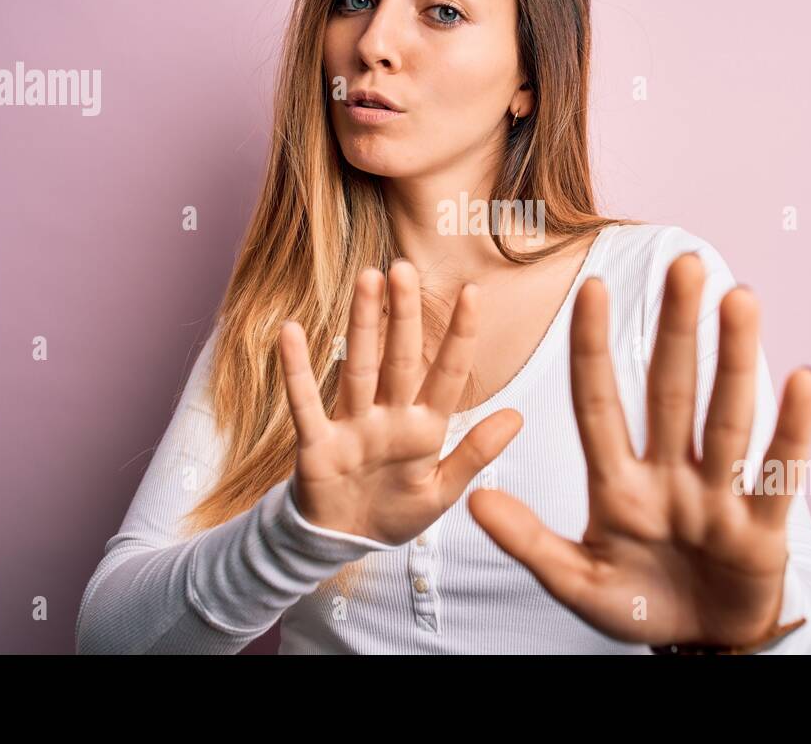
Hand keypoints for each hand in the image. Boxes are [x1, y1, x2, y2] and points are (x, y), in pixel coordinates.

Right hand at [279, 260, 522, 545]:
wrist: (345, 543)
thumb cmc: (394, 511)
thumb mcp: (443, 491)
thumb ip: (476, 454)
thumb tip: (518, 416)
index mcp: (424, 428)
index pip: (447, 373)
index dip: (460, 335)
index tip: (474, 292)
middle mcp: (389, 417)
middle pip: (399, 358)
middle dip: (403, 315)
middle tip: (405, 267)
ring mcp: (352, 426)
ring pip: (358, 368)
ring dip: (362, 326)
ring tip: (367, 280)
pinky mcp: (317, 445)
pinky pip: (306, 404)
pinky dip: (297, 370)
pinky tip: (291, 332)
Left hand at [468, 252, 810, 647]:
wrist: (701, 646)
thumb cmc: (639, 604)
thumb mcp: (576, 582)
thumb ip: (530, 544)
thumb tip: (476, 501)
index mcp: (618, 487)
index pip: (599, 404)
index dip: (593, 347)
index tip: (590, 286)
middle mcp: (669, 477)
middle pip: (671, 393)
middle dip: (675, 330)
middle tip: (683, 263)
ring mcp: (717, 498)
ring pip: (726, 419)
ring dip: (733, 360)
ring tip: (739, 299)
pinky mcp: (761, 529)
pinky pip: (777, 475)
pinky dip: (791, 431)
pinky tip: (803, 379)